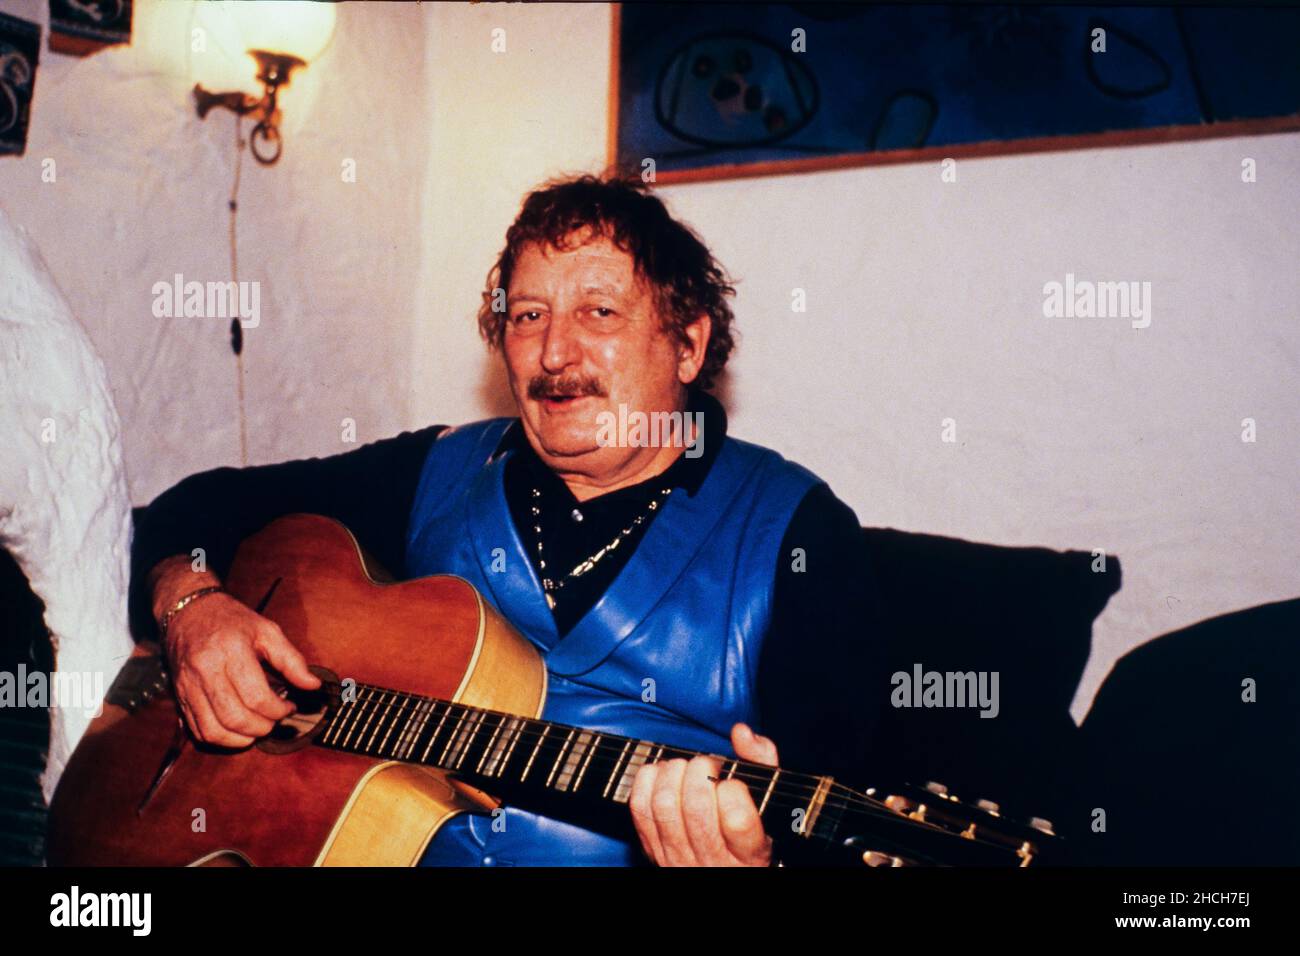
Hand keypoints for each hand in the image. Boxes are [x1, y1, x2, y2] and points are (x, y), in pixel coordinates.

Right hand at [165, 591, 319, 747]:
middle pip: (234, 717)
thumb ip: (292, 660)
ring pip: (214, 730)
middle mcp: (205, 670)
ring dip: (241, 739)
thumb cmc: (232, 621)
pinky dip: (221, 738)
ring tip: (258, 729)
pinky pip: (198, 730)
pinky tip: (237, 730)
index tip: (290, 707)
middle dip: (262, 728)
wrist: (189, 612)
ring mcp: (188, 686)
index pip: (256, 697)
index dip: (278, 710)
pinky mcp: (179, 696)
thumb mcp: (267, 631)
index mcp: (231, 651)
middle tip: (275, 721)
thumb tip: (313, 685)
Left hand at [629, 722, 779, 865]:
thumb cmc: (747, 828)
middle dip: (700, 770)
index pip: (737, 820)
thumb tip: (740, 732)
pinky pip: (640, 808)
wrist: (721, 866)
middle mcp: (713, 861)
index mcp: (749, 853)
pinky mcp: (652, 850)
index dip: (733, 789)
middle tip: (708, 765)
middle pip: (696, 808)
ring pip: (665, 806)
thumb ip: (761, 760)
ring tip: (687, 768)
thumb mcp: (767, 799)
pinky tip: (664, 775)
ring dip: (673, 773)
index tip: (733, 782)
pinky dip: (648, 780)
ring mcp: (679, 858)